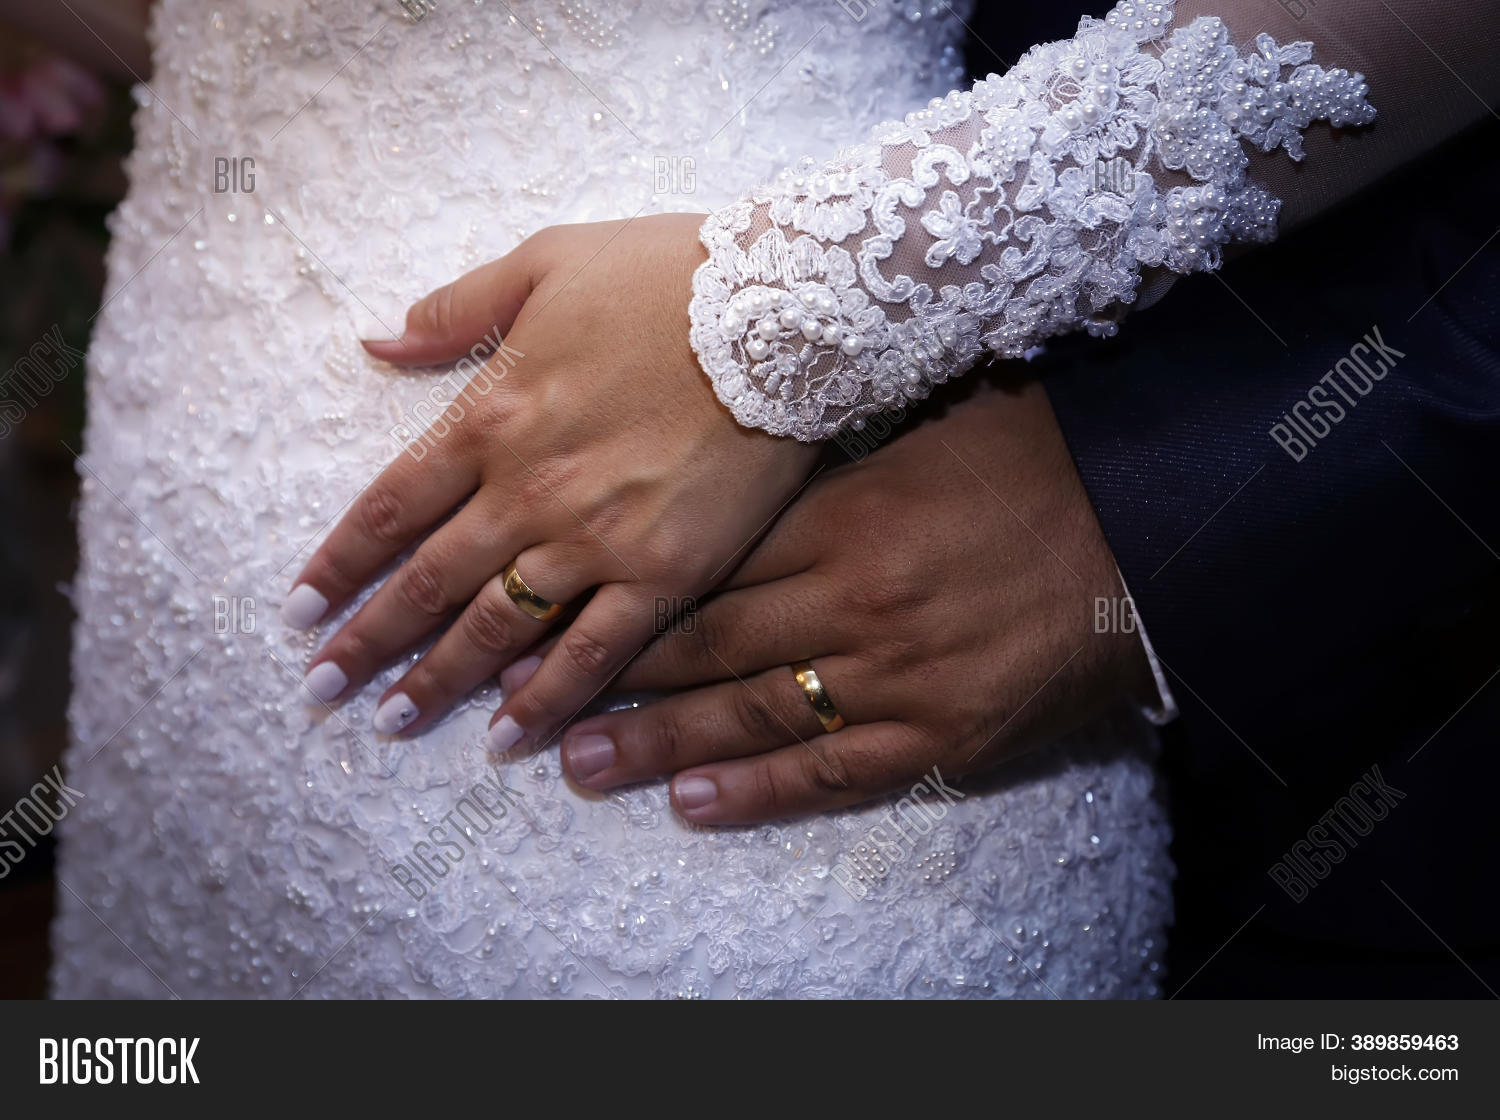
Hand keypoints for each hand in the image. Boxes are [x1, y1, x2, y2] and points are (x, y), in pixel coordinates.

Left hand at [285, 215, 819, 750]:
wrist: (783, 309)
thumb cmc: (668, 276)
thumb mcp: (546, 261)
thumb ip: (454, 310)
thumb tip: (375, 341)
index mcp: (492, 415)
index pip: (391, 508)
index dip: (340, 565)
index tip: (300, 611)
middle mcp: (529, 489)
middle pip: (428, 582)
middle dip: (367, 641)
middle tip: (320, 690)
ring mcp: (596, 539)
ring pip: (497, 629)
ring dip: (437, 681)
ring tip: (392, 725)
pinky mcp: (665, 573)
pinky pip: (593, 652)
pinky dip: (545, 700)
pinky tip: (509, 741)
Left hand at [558, 380, 1156, 824]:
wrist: (1156, 529)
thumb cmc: (1040, 459)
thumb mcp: (932, 414)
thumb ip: (832, 432)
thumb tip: (745, 414)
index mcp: (839, 509)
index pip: (701, 562)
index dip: (617, 589)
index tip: (548, 605)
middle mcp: (849, 595)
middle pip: (703, 642)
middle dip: (606, 675)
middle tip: (521, 703)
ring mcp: (892, 671)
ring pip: (749, 715)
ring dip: (655, 744)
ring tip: (577, 764)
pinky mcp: (941, 731)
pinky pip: (831, 771)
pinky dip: (757, 792)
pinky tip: (692, 803)